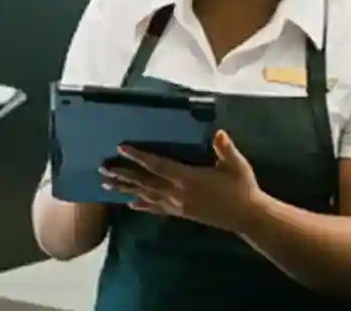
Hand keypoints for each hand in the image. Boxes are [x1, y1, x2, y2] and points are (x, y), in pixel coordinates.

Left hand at [101, 131, 262, 232]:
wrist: (247, 217)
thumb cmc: (241, 187)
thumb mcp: (236, 165)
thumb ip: (225, 148)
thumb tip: (218, 133)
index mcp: (188, 178)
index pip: (158, 165)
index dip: (139, 156)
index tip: (121, 148)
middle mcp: (177, 193)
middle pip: (144, 182)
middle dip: (123, 174)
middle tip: (103, 168)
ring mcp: (177, 206)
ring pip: (146, 196)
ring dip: (126, 190)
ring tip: (106, 186)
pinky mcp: (181, 214)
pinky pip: (156, 209)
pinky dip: (142, 206)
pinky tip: (130, 205)